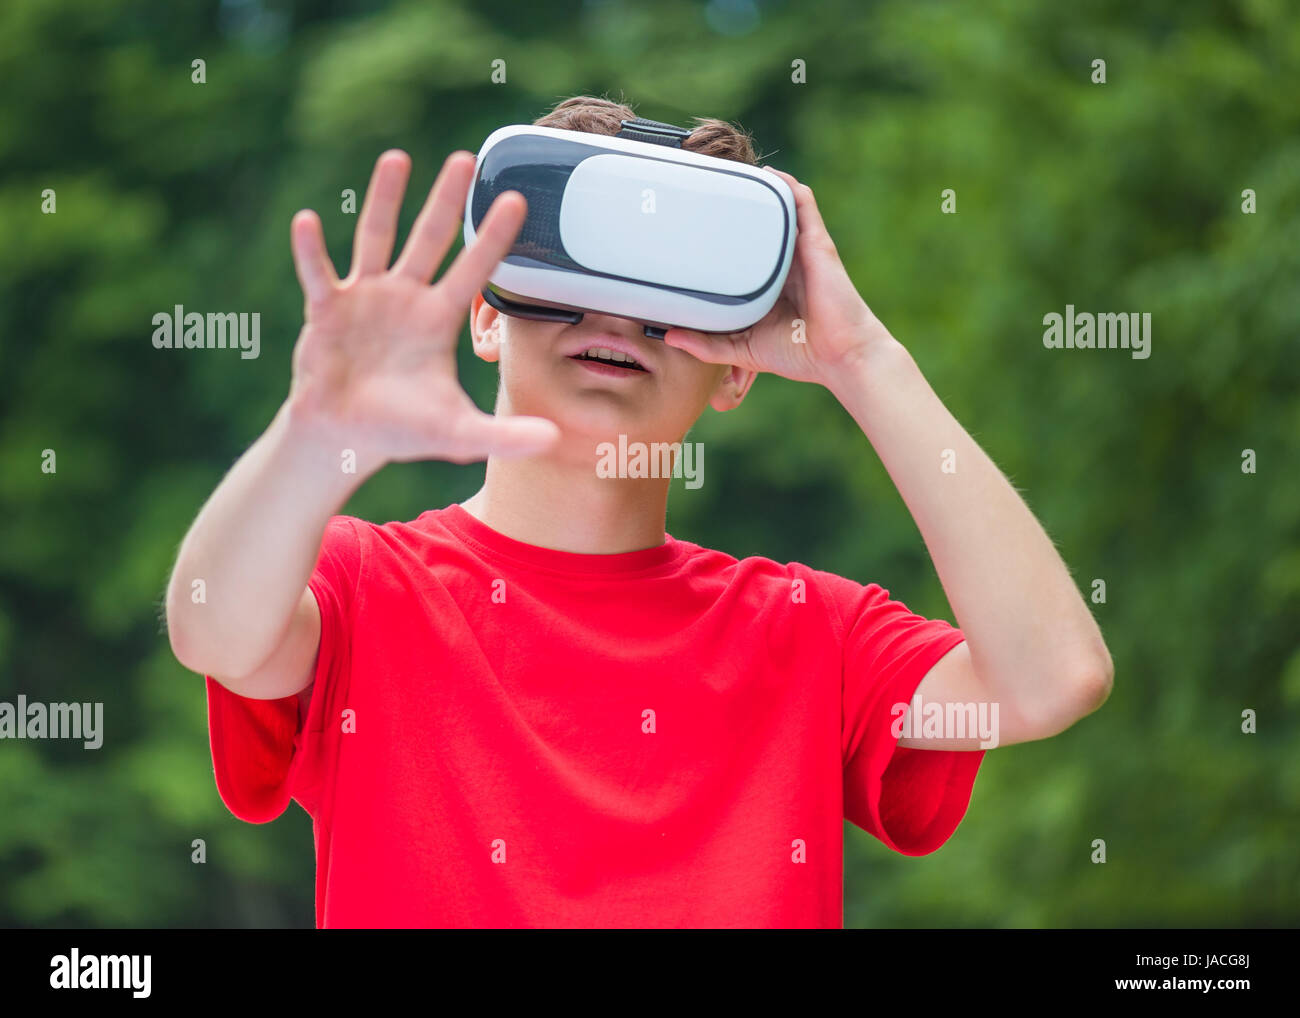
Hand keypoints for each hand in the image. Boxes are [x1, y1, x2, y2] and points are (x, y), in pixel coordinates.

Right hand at [285, 149, 558, 470]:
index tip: (518, 201)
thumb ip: (504, 435)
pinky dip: (312, 251)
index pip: (473, 271)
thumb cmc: (401, 429)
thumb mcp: (458, 433)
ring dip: (386, 201)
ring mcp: (363, 299)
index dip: (493, 238)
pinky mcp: (325, 311)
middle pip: (429, 240)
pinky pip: (318, 275)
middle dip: (445, 201)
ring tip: (397, 159)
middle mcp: (404, 298)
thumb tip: (556, 440)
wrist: (345, 439)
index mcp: (437, 319)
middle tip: (465, 160)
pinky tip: (307, 222)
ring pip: (376, 239)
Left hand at [662, 168, 894, 386]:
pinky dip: (788, 186)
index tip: (694, 228)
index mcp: (767, 285)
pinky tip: (770, 173)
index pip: (741, 253)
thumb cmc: (798, 353)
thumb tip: (670, 338)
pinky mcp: (816, 244)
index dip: (722, 238)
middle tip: (707, 191)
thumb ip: (706, 345)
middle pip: (758, 227)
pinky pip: (803, 204)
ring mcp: (801, 251)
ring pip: (778, 210)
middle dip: (739, 207)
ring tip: (734, 172)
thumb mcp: (741, 349)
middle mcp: (784, 264)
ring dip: (761, 189)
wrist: (840, 356)